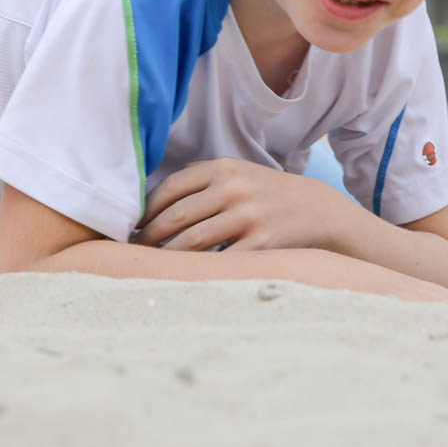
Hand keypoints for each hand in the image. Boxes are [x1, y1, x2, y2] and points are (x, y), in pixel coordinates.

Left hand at [134, 158, 351, 252]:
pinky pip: (220, 261)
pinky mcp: (261, 244)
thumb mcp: (236, 173)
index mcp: (222, 169)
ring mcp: (248, 216)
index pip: (170, 188)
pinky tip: (185, 277)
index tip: (130, 226)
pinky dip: (198, 270)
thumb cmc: (265, 194)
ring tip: (153, 266)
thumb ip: (200, 180)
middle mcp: (233, 189)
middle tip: (134, 252)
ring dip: (167, 257)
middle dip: (149, 237)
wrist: (317, 209)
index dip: (145, 210)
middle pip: (176, 216)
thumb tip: (149, 202)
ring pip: (192, 241)